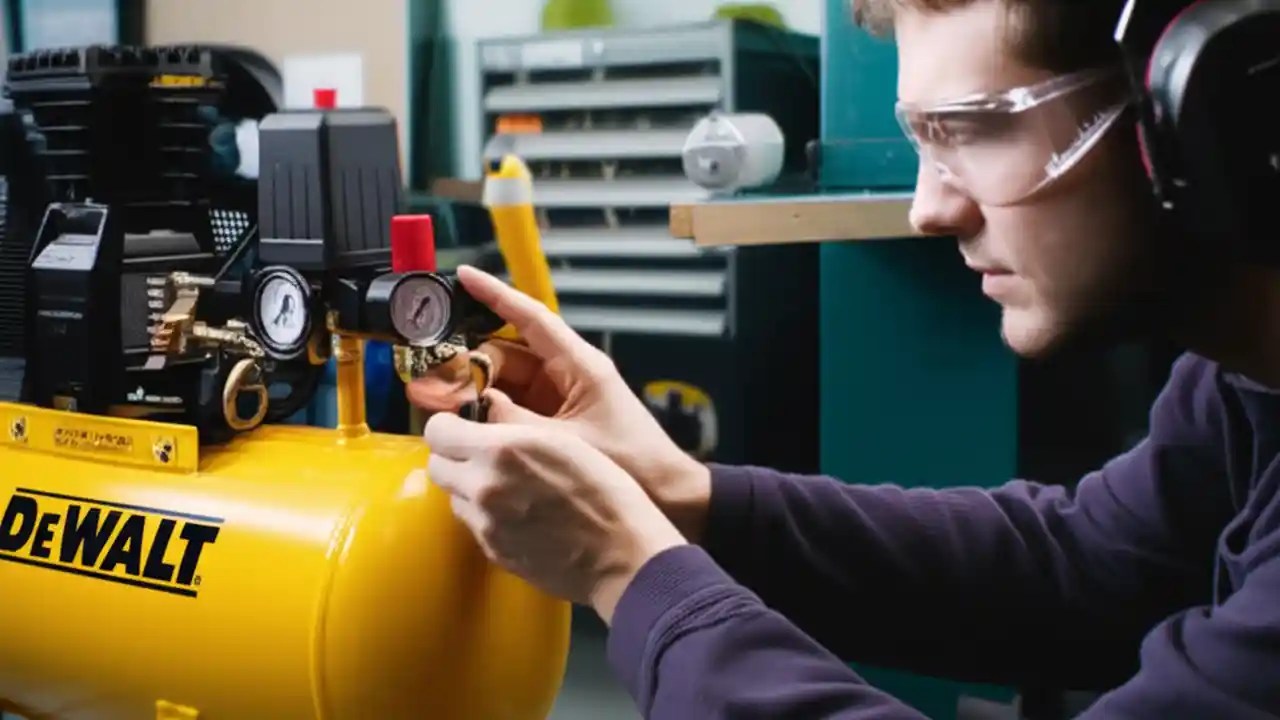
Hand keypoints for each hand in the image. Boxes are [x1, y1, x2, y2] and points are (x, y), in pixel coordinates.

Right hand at [407, 266, 712, 541]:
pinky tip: (469, 428)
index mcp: (579, 365)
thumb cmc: (634, 465)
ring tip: (442, 406)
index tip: (465, 277)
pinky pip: (513, 410)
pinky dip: (491, 415)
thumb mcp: (567, 442)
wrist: (669, 497)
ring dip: (476, 392)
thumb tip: (469, 407)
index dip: (496, 295)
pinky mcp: (555, 424)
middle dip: (470, 364)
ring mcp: (560, 400)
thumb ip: (515, 423)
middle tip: (435, 381)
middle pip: (506, 354)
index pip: (530, 318)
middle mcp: (567, 375)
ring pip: (504, 383)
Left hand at [425, 411, 684, 622]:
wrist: (623, 555)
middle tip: (482, 454)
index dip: (450, 425)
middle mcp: (484, 486)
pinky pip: (474, 524)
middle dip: (454, 456)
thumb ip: (513, 427)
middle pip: (437, 465)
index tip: (463, 425)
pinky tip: (519, 514)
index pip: (438, 430)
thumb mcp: (563, 440)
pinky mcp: (493, 551)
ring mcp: (485, 524)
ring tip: (507, 486)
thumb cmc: (606, 491)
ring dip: (469, 487)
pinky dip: (486, 515)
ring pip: (454, 496)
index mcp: (502, 450)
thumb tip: (480, 420)